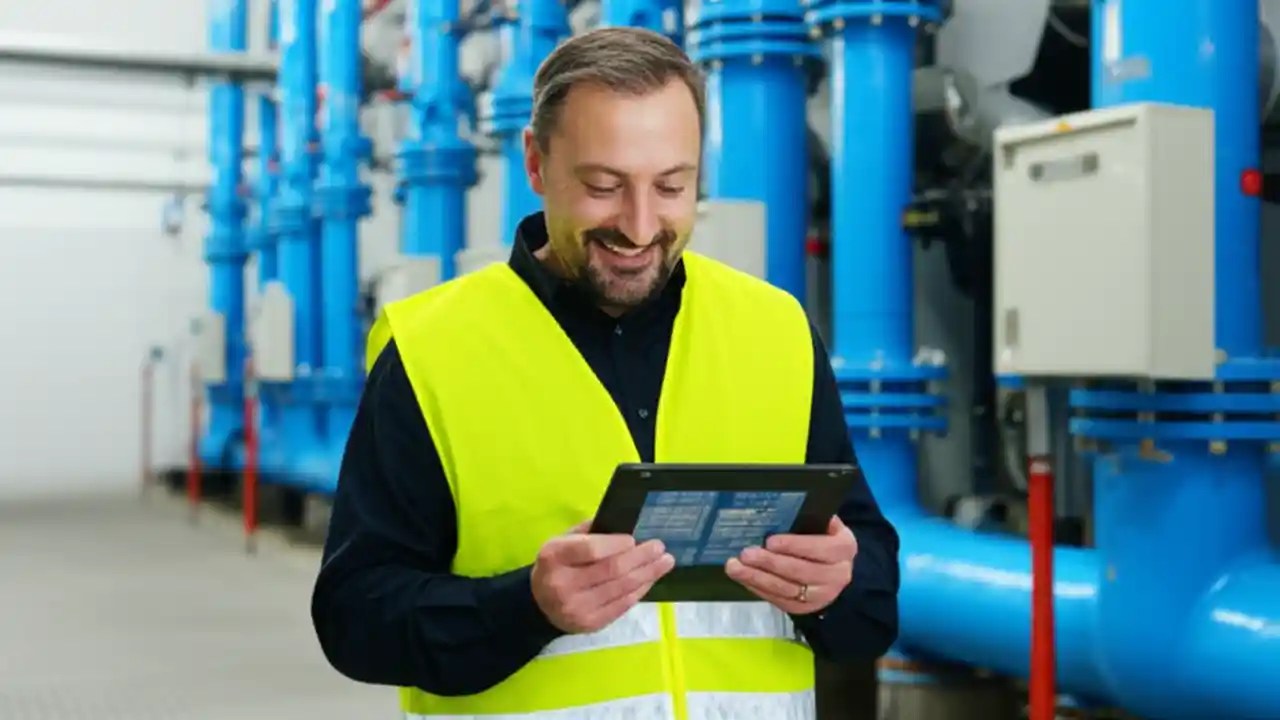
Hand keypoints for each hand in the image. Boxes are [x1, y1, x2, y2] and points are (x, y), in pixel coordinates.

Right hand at [531, 521, 675, 633]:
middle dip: (640, 557)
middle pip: (611, 570)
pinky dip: (640, 590)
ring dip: (647, 574)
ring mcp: (576, 608)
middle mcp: (562, 584)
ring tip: (664, 562)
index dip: (616, 544)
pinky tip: (650, 579)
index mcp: (553, 557)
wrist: (540, 604)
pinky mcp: (590, 624)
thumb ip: (589, 532)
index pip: (591, 550)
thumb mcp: (563, 541)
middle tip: (659, 548)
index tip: (634, 539)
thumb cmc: (558, 564)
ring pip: (621, 589)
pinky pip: (622, 605)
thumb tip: (624, 526)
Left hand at [725, 516, 856, 613]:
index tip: (770, 541)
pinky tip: (744, 578)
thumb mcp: (824, 524)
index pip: (820, 548)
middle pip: (800, 572)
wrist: (835, 567)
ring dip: (758, 578)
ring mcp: (822, 596)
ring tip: (735, 568)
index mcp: (844, 549)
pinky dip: (760, 590)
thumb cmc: (823, 538)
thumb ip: (810, 518)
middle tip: (746, 554)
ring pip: (787, 589)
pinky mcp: (806, 609)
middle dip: (770, 563)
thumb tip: (782, 510)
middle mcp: (838, 575)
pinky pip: (780, 601)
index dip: (794, 546)